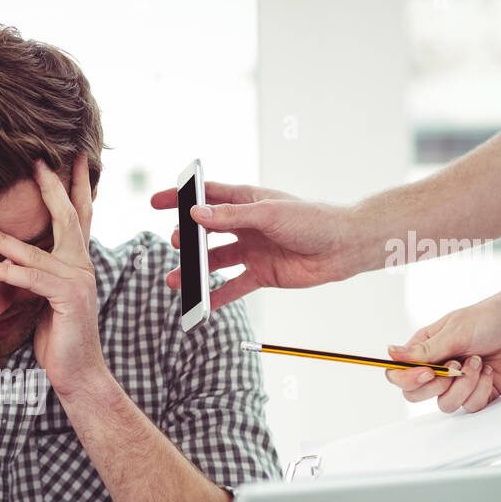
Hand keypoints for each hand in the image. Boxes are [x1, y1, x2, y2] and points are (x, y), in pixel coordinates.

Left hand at [0, 155, 105, 399]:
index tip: (67, 157)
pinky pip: (31, 279)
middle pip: (68, 216)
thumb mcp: (45, 296)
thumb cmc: (58, 336)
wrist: (77, 372)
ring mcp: (78, 280)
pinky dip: (5, 272)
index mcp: (77, 261)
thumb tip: (13, 254)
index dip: (72, 185)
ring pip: (36, 250)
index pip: (76, 215)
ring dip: (3, 236)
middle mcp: (82, 265)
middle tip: (37, 160)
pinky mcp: (67, 299)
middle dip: (52, 186)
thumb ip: (36, 272)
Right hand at [148, 181, 372, 308]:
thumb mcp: (269, 214)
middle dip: (187, 239)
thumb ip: (231, 216)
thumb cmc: (313, 220)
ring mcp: (252, 251)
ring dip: (195, 271)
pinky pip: (233, 287)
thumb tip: (196, 215)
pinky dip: (216, 297)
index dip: (181, 198)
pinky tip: (200, 304)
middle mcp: (246, 226)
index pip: (206, 197)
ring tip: (175, 280)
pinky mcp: (261, 274)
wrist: (343, 248)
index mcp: (247, 202)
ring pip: (215, 262)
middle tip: (175, 244)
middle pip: (206, 232)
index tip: (156, 202)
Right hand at [384, 290, 500, 412]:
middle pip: (415, 395)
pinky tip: (488, 370)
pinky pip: (470, 406)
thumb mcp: (454, 332)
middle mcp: (436, 368)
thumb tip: (390, 354)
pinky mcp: (477, 392)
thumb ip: (424, 350)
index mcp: (423, 350)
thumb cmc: (490, 318)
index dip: (408, 379)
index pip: (398, 374)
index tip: (429, 373)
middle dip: (439, 385)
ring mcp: (456, 383)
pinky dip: (481, 389)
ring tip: (478, 362)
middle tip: (456, 367)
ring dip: (464, 385)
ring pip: (445, 404)